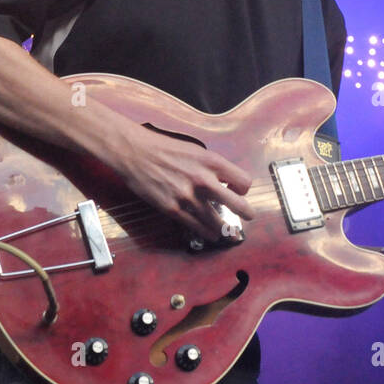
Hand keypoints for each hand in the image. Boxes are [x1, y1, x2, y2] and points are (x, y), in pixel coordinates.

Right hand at [108, 122, 255, 241]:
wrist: (135, 152)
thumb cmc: (165, 148)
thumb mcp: (196, 150)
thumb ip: (211, 166)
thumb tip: (224, 182)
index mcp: (211, 161)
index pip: (243, 181)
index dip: (243, 189)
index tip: (238, 192)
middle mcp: (203, 179)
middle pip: (237, 204)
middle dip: (246, 213)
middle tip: (248, 216)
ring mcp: (188, 196)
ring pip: (217, 221)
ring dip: (224, 228)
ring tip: (227, 231)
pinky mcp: (173, 209)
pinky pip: (196, 227)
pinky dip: (206, 233)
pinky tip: (210, 234)